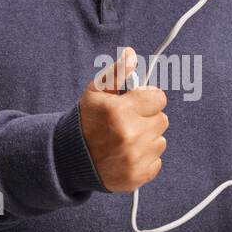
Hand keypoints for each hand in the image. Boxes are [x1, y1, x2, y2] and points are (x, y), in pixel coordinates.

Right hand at [79, 46, 168, 191]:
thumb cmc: (85, 121)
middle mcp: (130, 135)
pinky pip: (156, 162)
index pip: (159, 98)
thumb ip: (116, 73)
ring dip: (147, 139)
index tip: (136, 103)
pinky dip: (145, 159)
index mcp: (121, 111)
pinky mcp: (137, 176)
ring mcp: (134, 158)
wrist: (69, 158)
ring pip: (160, 141)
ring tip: (126, 140)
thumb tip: (132, 55)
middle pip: (162, 120)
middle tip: (128, 122)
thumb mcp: (95, 92)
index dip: (147, 98)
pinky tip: (126, 155)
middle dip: (147, 119)